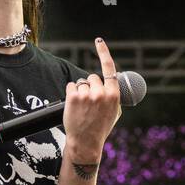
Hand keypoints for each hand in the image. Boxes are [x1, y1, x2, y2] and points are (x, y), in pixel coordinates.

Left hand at [62, 38, 120, 152]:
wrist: (86, 143)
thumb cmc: (100, 128)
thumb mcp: (114, 112)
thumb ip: (112, 95)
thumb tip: (110, 80)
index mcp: (114, 95)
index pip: (109, 68)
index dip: (103, 52)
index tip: (98, 41)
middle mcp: (101, 93)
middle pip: (92, 77)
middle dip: (90, 86)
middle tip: (89, 103)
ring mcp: (87, 95)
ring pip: (81, 83)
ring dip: (80, 92)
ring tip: (82, 108)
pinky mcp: (73, 97)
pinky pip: (71, 86)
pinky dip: (71, 94)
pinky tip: (74, 106)